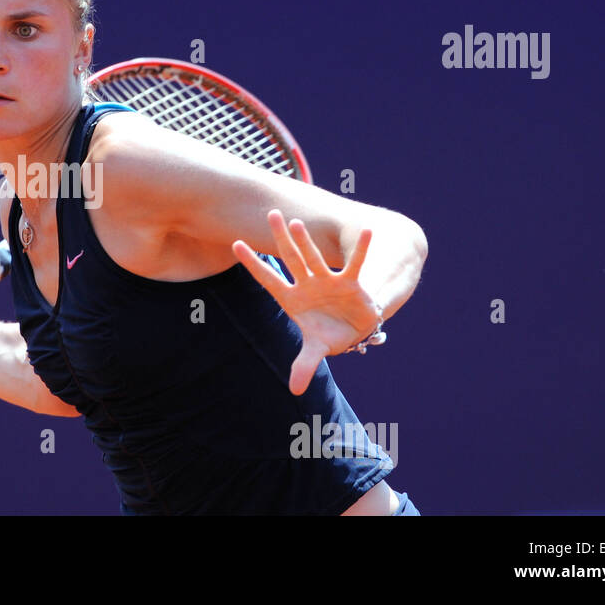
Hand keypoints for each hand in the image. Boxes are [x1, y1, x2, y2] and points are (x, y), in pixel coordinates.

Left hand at [232, 209, 381, 395]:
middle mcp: (307, 284)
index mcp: (292, 298)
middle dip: (280, 239)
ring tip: (295, 222)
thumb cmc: (328, 334)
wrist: (354, 330)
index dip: (253, 264)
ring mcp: (327, 281)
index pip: (268, 278)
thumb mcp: (314, 350)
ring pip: (314, 258)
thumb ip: (304, 365)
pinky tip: (369, 232)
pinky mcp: (350, 284)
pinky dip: (362, 250)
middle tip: (270, 214)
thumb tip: (296, 390)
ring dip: (305, 242)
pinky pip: (355, 265)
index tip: (235, 244)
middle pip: (290, 259)